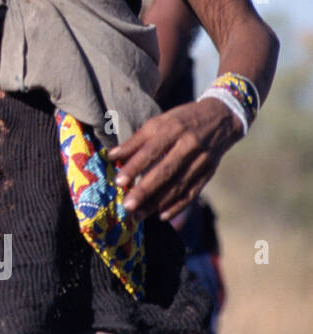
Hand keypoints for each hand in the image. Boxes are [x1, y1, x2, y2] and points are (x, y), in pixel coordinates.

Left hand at [106, 99, 241, 222]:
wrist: (221, 118)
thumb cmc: (181, 120)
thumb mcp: (158, 122)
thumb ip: (136, 140)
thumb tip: (112, 156)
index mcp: (173, 129)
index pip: (151, 151)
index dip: (135, 167)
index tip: (119, 182)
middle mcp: (189, 145)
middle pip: (165, 171)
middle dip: (145, 191)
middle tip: (127, 206)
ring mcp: (202, 160)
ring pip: (179, 185)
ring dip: (158, 203)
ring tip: (139, 215)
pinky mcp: (209, 172)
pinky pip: (193, 192)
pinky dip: (178, 206)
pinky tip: (162, 215)